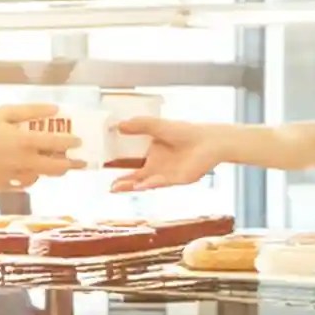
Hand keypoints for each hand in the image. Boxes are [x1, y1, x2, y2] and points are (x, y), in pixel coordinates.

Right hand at [0, 104, 84, 191]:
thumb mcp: (3, 112)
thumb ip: (31, 112)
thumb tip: (54, 109)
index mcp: (23, 142)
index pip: (55, 143)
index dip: (70, 143)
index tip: (79, 142)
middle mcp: (21, 162)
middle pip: (53, 168)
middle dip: (70, 165)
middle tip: (79, 163)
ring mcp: (11, 176)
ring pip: (37, 178)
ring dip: (48, 173)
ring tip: (53, 166)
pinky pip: (19, 185)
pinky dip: (27, 180)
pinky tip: (29, 174)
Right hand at [110, 117, 224, 191]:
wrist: (209, 141)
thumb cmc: (186, 132)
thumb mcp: (158, 126)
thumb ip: (140, 125)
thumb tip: (118, 125)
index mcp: (152, 153)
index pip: (131, 161)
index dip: (119, 165)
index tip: (104, 167)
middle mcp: (157, 165)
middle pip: (136, 176)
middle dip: (123, 182)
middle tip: (109, 186)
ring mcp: (165, 174)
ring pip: (144, 183)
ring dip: (131, 186)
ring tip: (115, 189)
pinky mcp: (175, 180)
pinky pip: (158, 183)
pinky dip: (148, 184)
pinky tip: (138, 186)